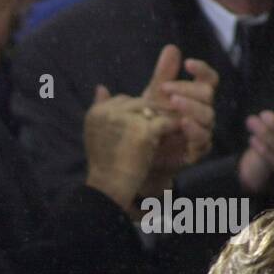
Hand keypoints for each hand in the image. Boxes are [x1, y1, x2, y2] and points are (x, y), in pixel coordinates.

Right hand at [84, 86, 178, 212]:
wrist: (108, 187)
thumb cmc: (104, 164)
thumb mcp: (97, 132)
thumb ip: (102, 107)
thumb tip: (101, 86)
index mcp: (97, 111)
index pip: (123, 100)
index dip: (135, 114)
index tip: (140, 129)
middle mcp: (109, 111)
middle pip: (140, 103)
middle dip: (151, 114)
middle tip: (161, 127)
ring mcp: (126, 119)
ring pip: (154, 109)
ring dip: (163, 118)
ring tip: (170, 130)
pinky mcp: (144, 130)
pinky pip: (166, 121)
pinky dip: (172, 127)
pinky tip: (176, 135)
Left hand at [138, 44, 217, 190]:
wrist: (140, 156)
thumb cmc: (150, 123)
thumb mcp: (152, 98)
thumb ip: (162, 76)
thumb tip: (171, 48)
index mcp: (194, 97)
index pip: (208, 79)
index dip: (202, 70)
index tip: (187, 63)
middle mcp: (202, 112)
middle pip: (207, 94)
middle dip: (187, 89)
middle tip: (164, 88)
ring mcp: (202, 131)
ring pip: (207, 115)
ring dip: (190, 107)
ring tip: (172, 103)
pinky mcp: (197, 150)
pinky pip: (203, 139)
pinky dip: (194, 130)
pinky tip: (182, 123)